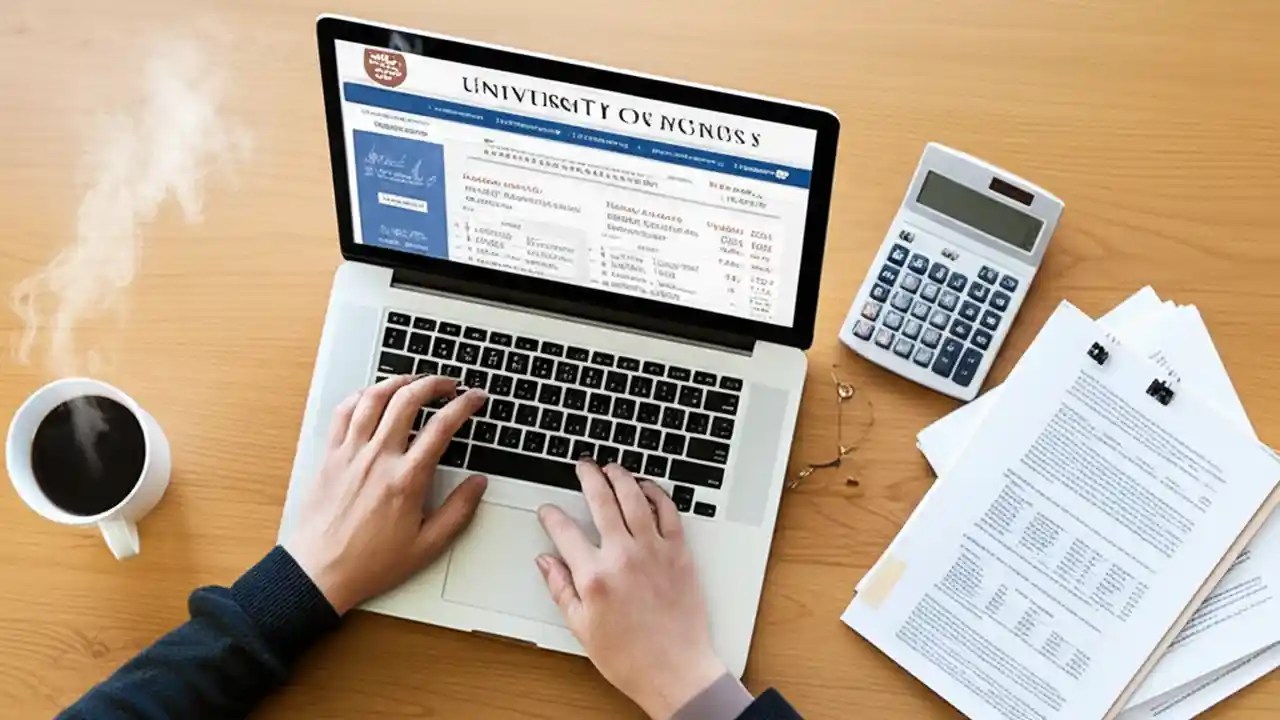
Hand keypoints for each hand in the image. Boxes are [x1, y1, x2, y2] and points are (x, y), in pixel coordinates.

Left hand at [285, 375, 487, 613]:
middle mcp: (377, 459)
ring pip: (374, 398)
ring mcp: (350, 454)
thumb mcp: (427, 546)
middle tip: (447, 384)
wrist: (319, 572)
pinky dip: (361, 395)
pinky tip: (372, 394)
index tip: (474, 398)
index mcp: (406, 480)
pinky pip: (344, 412)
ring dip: (398, 381)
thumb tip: (477, 484)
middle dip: (433, 383)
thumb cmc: (369, 563)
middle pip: (408, 400)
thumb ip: (458, 511)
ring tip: (414, 379)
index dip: (464, 405)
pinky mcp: (330, 456)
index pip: (442, 427)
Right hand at [536, 460, 726, 718]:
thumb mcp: (582, 627)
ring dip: (621, 476)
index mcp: (594, 576)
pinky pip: (668, 511)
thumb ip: (561, 588)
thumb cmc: (631, 657)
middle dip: (588, 476)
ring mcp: (654, 550)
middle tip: (583, 466)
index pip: (564, 531)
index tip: (548, 510)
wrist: (676, 670)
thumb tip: (546, 561)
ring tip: (612, 467)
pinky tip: (647, 488)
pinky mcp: (679, 552)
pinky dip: (656, 494)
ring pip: (635, 497)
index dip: (552, 515)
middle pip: (601, 499)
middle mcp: (623, 556)